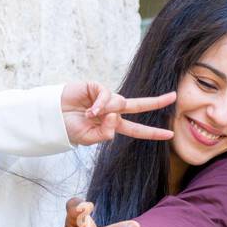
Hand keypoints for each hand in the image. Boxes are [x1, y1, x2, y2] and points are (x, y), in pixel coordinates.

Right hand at [61, 81, 175, 146]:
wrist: (51, 117)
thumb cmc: (68, 129)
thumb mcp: (88, 138)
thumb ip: (105, 133)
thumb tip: (117, 115)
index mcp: (113, 126)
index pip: (137, 130)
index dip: (153, 133)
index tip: (170, 134)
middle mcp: (112, 111)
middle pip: (139, 106)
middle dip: (157, 102)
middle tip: (174, 97)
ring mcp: (105, 98)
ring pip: (119, 103)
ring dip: (106, 110)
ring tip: (89, 116)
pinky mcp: (96, 87)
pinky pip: (107, 95)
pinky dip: (101, 103)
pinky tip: (90, 110)